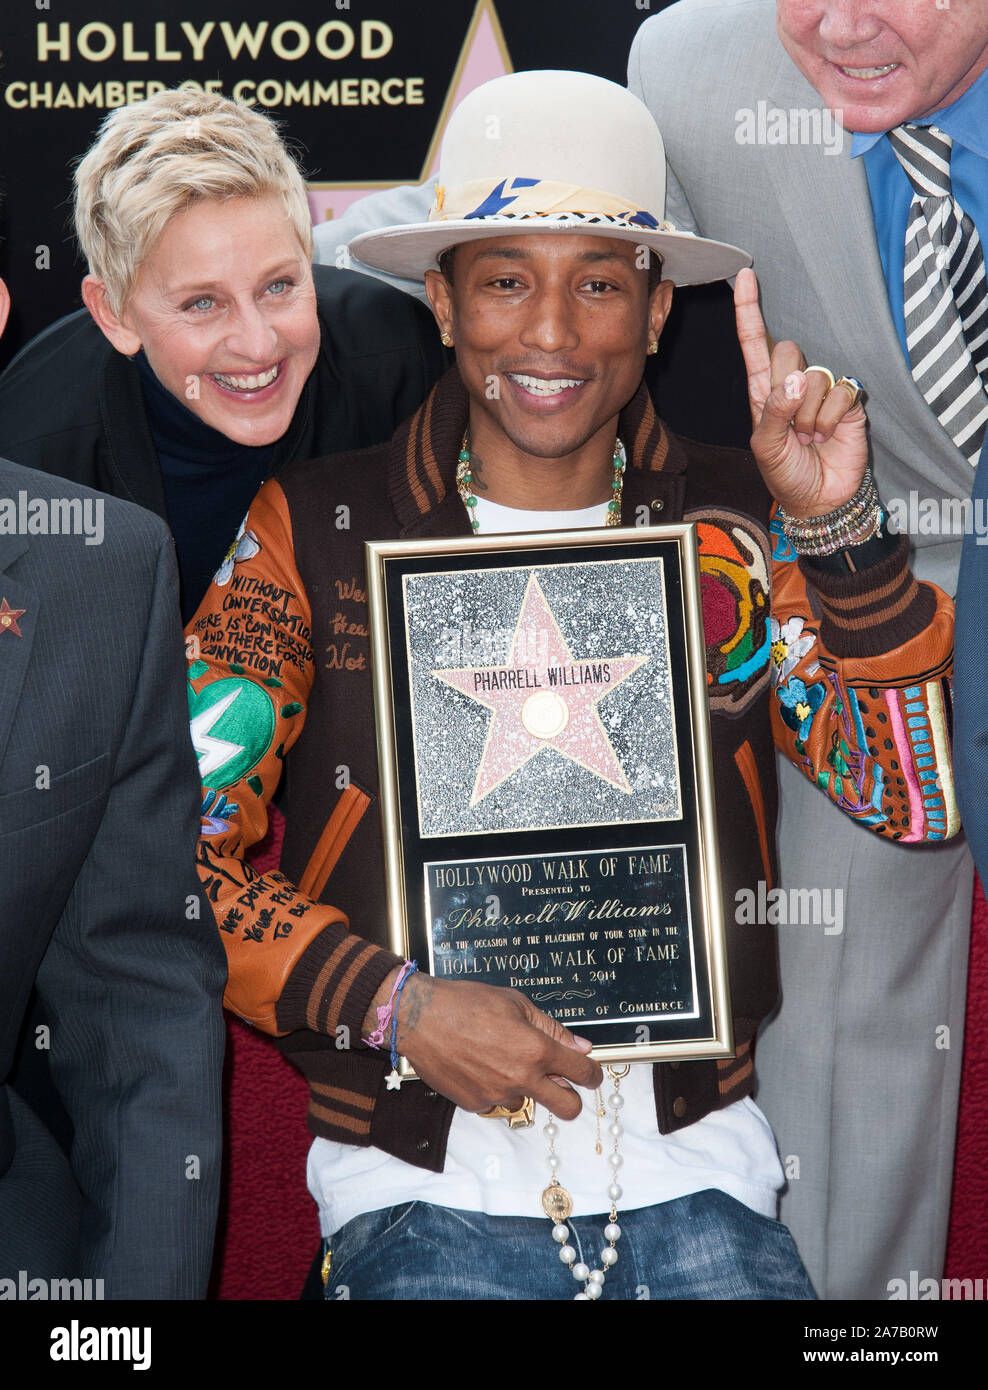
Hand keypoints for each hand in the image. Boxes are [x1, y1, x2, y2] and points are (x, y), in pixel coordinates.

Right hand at [387, 971, 602, 1118]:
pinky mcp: (475, 1104)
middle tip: (563, 1085)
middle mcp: (521, 1078)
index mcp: (536, 1050)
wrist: (420, 1017)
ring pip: (528, 1101)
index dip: (593, 1074)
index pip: (582, 1072)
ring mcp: (498, 1094)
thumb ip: (551, 1028)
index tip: (592, 1074)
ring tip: (501, 1059)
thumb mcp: (516, 1004)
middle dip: (572, 1099)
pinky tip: (480, 1064)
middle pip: (568, 1108)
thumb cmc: (466, 1003)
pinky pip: (498, 1100)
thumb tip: (580, 1047)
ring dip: (525, 1087)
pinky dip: (495, 1087)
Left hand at [734, 267, 867, 518]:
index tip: (744, 275)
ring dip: (809, 415)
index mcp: (763, 390)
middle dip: (787, 389)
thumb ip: (774, 411)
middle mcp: (792, 383)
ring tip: (810, 437)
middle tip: (791, 426)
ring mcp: (822, 390)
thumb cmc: (786, 472)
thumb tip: (797, 379)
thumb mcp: (765, 447)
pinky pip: (840, 393)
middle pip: (788, 351)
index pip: (755, 343)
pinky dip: (830, 419)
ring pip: (814, 376)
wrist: (819, 499)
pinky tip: (828, 436)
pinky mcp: (848, 401)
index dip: (749, 310)